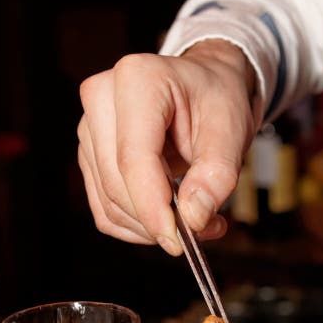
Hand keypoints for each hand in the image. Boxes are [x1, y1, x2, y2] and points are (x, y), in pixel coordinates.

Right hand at [77, 39, 255, 254]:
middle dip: (159, 220)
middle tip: (208, 228)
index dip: (153, 207)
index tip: (179, 242)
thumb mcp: (233, 131)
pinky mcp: (91, 156)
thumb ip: (216, 176)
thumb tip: (194, 218)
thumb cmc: (218, 100)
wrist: (206, 88)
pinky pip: (106, 211)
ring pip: (109, 203)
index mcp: (138, 81)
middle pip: (117, 184)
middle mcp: (101, 99)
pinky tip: (171, 217)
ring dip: (152, 227)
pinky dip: (139, 227)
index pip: (134, 159)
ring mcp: (90, 129)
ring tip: (199, 219)